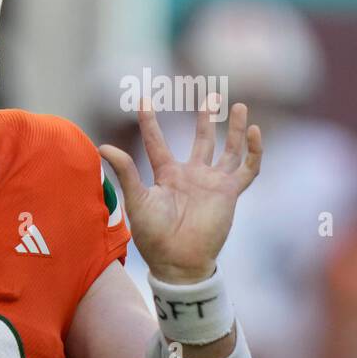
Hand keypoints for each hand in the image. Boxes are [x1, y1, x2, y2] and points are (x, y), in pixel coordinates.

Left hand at [98, 93, 262, 283]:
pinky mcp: (230, 193)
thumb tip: (103, 146)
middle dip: (206, 119)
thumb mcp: (137, 199)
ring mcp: (212, 183)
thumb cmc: (154, 235)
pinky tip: (253, 130)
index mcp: (167, 175)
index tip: (143, 99)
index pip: (157, 142)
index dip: (149, 122)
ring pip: (228, 149)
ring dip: (233, 129)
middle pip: (201, 141)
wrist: (178, 261)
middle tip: (210, 96)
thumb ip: (125, 172)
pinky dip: (253, 150)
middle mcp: (191, 175)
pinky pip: (247, 169)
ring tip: (237, 105)